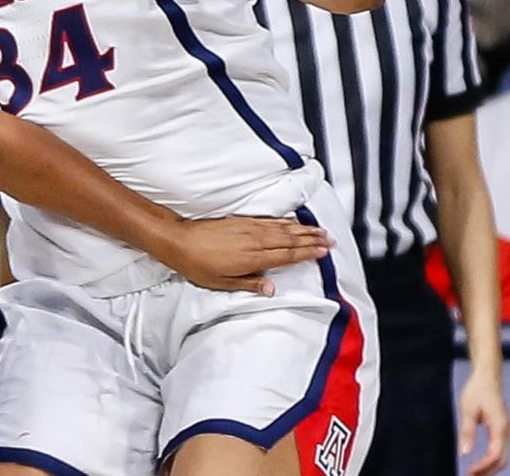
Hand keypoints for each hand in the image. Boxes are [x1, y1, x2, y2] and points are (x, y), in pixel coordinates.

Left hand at [164, 216, 333, 293]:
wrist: (179, 241)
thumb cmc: (198, 265)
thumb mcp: (223, 283)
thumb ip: (250, 284)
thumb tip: (271, 289)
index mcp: (252, 258)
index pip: (286, 255)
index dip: (306, 253)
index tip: (323, 252)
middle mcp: (254, 240)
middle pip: (289, 239)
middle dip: (311, 239)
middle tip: (329, 240)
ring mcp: (248, 228)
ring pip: (282, 228)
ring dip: (302, 229)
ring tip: (319, 230)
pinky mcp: (240, 221)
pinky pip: (268, 220)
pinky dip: (284, 221)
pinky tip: (292, 222)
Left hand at [456, 367, 509, 475]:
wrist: (488, 377)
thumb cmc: (477, 391)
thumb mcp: (468, 410)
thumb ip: (467, 431)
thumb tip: (464, 453)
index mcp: (499, 427)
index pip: (495, 454)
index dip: (483, 466)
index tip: (470, 472)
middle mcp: (506, 431)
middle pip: (501, 460)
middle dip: (487, 471)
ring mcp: (506, 431)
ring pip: (502, 457)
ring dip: (490, 468)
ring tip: (473, 474)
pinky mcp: (502, 430)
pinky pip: (500, 451)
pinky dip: (491, 461)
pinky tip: (480, 465)